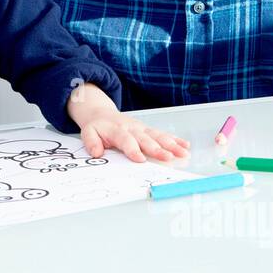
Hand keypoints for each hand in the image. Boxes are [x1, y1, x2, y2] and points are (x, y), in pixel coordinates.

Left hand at [67, 84, 189, 162]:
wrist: (102, 113)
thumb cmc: (97, 126)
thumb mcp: (88, 132)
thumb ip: (91, 142)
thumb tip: (97, 153)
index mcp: (116, 130)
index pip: (125, 140)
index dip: (133, 149)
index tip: (140, 159)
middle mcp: (132, 128)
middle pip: (146, 139)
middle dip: (157, 148)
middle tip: (168, 157)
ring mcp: (142, 128)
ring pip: (158, 136)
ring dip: (171, 144)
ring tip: (183, 152)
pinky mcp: (148, 130)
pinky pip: (162, 134)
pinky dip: (174, 139)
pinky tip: (185, 145)